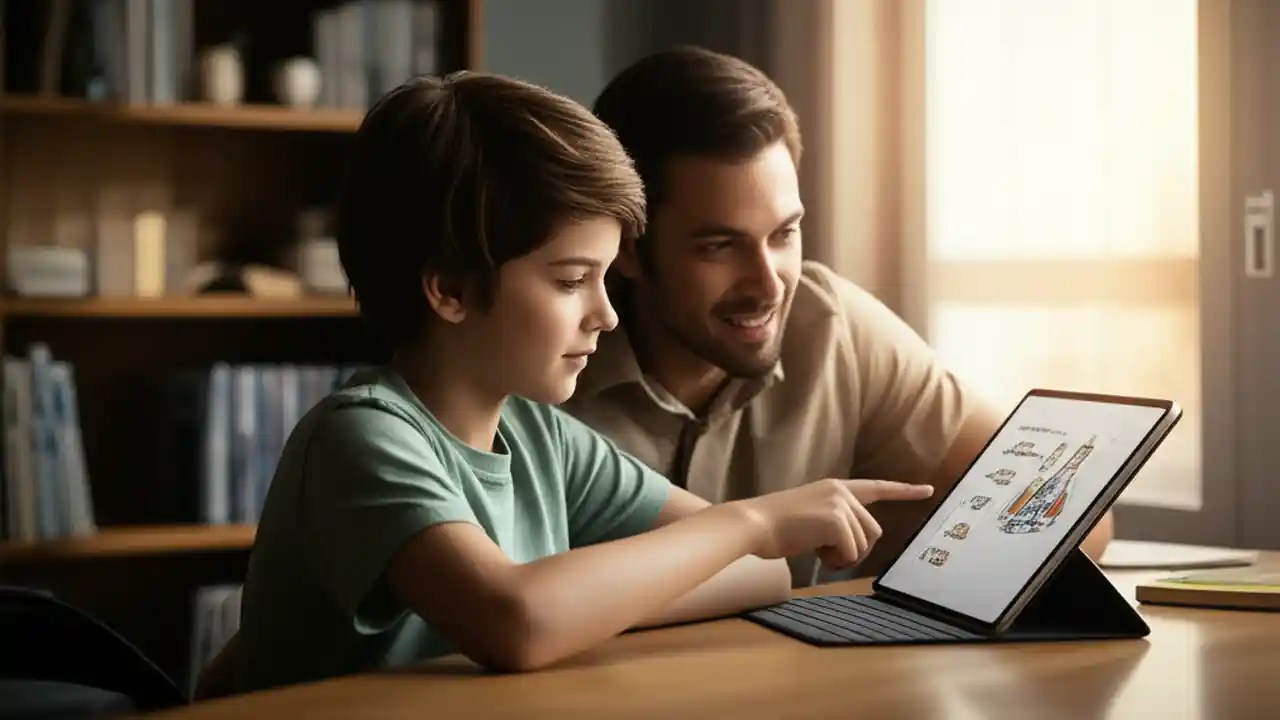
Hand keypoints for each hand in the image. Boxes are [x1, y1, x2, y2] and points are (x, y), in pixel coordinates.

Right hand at [737, 479, 933, 568]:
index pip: (877, 488)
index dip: (904, 491)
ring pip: (864, 544)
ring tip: (816, 551)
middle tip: (827, 555)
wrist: (753, 523)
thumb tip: (854, 544)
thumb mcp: (811, 517)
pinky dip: (835, 561)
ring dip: (843, 557)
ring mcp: (840, 505)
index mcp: (835, 488)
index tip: (927, 490)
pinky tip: (814, 552)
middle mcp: (841, 492)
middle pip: (874, 532)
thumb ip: (836, 522)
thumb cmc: (774, 526)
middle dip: (856, 550)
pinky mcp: (836, 520)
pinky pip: (850, 552)